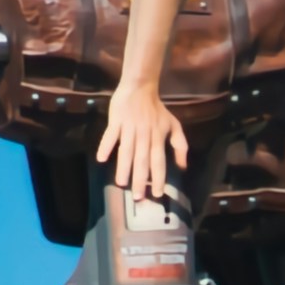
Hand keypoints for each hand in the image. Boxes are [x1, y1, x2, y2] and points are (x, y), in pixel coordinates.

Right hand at [96, 83, 189, 205]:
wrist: (140, 88)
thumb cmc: (157, 109)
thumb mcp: (173, 126)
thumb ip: (180, 146)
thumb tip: (183, 166)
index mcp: (158, 137)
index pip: (159, 161)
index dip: (158, 177)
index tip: (157, 194)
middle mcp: (145, 135)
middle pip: (142, 160)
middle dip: (141, 179)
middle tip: (138, 197)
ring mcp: (130, 128)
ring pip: (127, 150)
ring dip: (124, 167)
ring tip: (121, 183)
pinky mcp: (117, 121)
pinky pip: (111, 135)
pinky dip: (105, 146)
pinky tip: (101, 159)